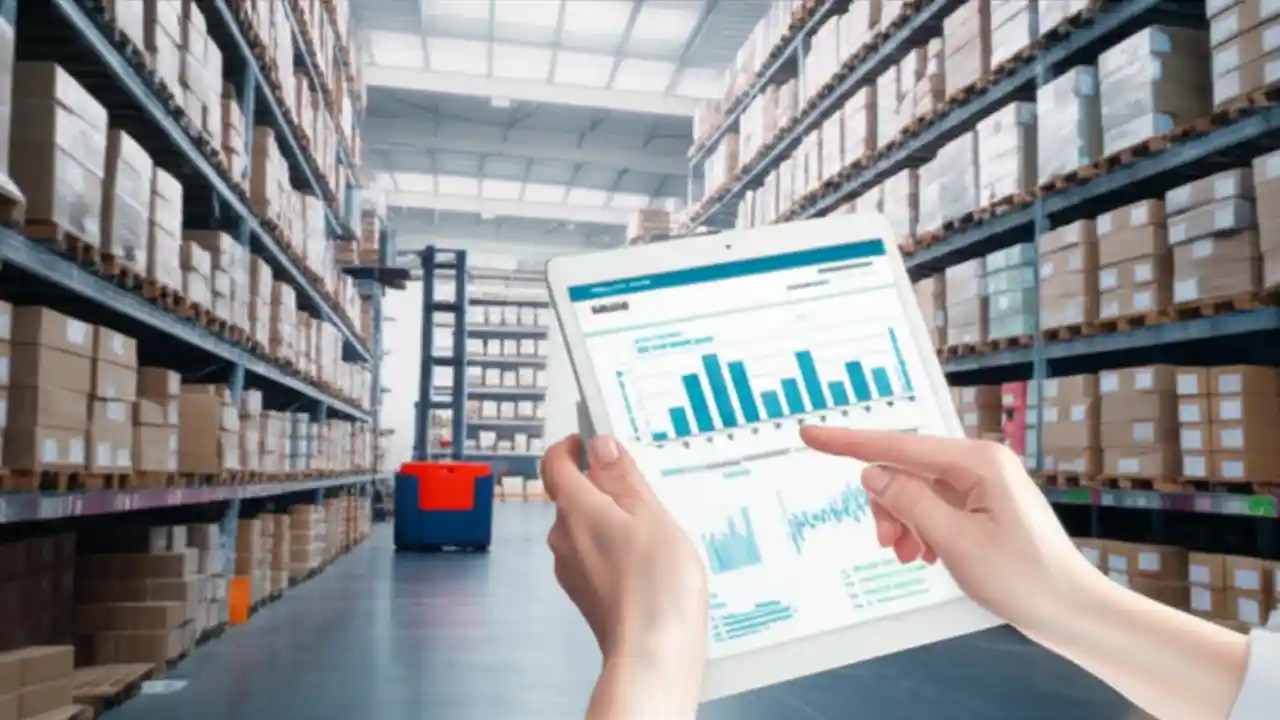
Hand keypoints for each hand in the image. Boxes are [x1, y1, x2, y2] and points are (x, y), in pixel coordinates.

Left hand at [542, 434, 706, 718]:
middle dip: (599, 485)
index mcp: (576, 509)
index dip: (570, 447)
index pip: (554, 464)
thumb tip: (600, 446)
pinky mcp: (585, 593)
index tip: (590, 440)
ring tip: (651, 527)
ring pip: (584, 528)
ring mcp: (571, 568)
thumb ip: (622, 477)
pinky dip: (613, 548)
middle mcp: (564, 538)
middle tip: (639, 485)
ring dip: (609, 519)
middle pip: (570, 496)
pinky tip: (646, 560)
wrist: (653, 653)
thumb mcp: (650, 513)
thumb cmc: (656, 584)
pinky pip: (593, 555)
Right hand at [802, 427, 1252, 719]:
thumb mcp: (956, 542)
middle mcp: (979, 464)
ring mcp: (981, 484)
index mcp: (978, 461)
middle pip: (903, 470)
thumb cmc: (1024, 577)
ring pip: (914, 491)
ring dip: (902, 522)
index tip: (810, 434)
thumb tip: (872, 473)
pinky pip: (932, 506)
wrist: (1070, 611)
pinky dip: (919, 529)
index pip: (898, 446)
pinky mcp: (981, 505)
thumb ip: (910, 502)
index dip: (849, 442)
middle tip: (890, 545)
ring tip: (912, 556)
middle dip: (886, 506)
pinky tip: (926, 554)